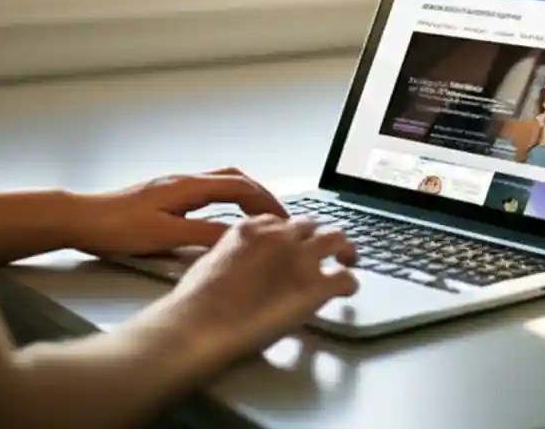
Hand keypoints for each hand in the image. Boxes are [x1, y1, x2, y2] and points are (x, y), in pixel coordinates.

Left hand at [71, 167, 286, 255]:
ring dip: (244, 197)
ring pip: (220, 184)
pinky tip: (222, 220)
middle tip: (278, 216)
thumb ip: (204, 235)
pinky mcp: (164, 198)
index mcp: (189, 187)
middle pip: (235, 179)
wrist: (78, 219)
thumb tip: (239, 237)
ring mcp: (173, 188)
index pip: (241, 186)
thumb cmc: (114, 226)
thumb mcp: (165, 236)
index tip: (284, 219)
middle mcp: (184, 182)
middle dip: (261, 195)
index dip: (267, 202)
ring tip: (258, 217)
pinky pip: (206, 194)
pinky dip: (225, 203)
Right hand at [147, 215, 358, 357]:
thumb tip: (241, 267)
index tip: (293, 245)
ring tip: (347, 261)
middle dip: (318, 237)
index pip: (282, 222)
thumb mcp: (211, 262)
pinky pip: (346, 279)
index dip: (291, 235)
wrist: (200, 323)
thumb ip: (234, 255)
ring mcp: (301, 258)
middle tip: (325, 250)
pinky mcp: (316, 286)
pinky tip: (346, 292)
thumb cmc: (195, 302)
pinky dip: (349, 284)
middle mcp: (280, 236)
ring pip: (337, 239)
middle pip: (312, 226)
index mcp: (252, 228)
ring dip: (343, 250)